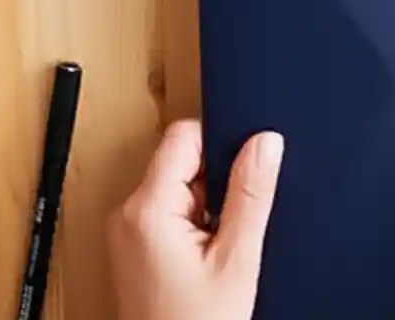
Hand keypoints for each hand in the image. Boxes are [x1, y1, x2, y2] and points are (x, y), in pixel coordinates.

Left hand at [108, 120, 284, 319]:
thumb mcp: (236, 259)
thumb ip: (251, 194)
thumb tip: (266, 142)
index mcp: (149, 208)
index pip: (184, 136)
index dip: (221, 142)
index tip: (248, 165)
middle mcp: (129, 213)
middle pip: (181, 160)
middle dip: (217, 181)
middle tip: (235, 223)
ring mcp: (127, 231)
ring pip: (179, 187)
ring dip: (208, 207)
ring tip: (220, 248)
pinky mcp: (133, 247)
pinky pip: (170, 213)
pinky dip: (196, 225)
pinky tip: (208, 257)